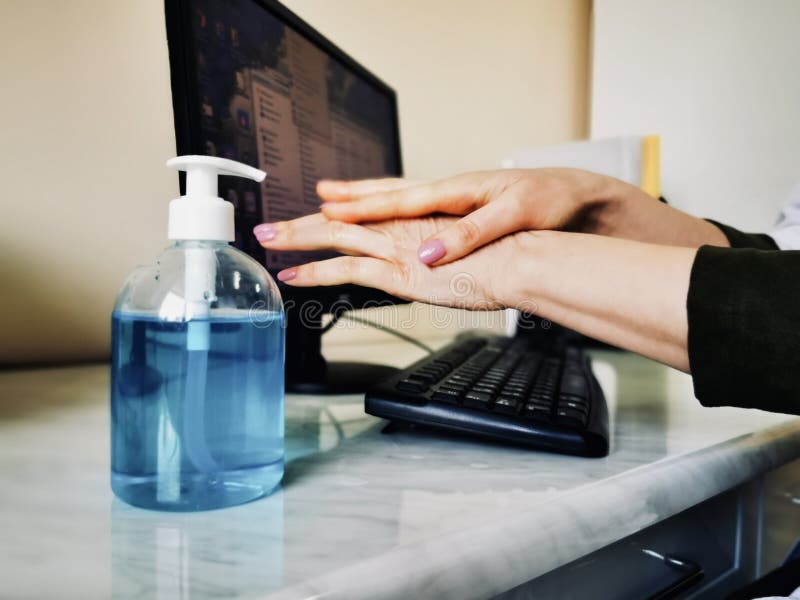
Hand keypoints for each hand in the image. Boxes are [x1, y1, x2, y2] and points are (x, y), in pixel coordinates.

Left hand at [253, 213, 526, 309]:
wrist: (523, 258)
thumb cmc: (505, 256)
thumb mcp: (467, 252)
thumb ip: (444, 253)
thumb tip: (434, 260)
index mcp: (415, 221)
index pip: (365, 213)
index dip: (335, 211)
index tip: (313, 210)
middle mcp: (399, 228)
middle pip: (340, 220)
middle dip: (301, 222)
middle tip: (269, 224)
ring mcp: (396, 247)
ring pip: (334, 236)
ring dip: (296, 238)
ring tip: (265, 239)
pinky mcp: (399, 271)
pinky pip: (346, 270)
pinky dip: (316, 273)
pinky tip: (292, 276)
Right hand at [316, 169, 633, 265]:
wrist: (581, 199)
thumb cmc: (552, 201)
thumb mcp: (515, 215)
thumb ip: (471, 234)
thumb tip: (430, 255)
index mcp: (457, 190)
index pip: (399, 199)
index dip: (363, 206)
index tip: (329, 208)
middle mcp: (449, 192)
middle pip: (389, 192)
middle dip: (349, 197)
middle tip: (318, 195)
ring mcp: (454, 201)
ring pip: (398, 196)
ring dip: (363, 197)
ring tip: (332, 196)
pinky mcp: (462, 212)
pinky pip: (414, 207)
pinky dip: (389, 206)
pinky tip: (381, 210)